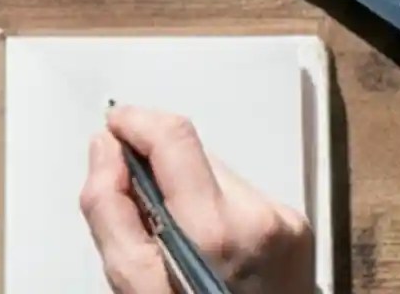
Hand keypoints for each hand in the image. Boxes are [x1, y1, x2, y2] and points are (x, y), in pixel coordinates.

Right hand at [80, 106, 313, 293]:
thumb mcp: (133, 285)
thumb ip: (109, 209)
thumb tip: (104, 150)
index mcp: (215, 231)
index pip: (173, 136)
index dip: (135, 123)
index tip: (113, 129)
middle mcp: (259, 216)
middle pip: (190, 154)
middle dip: (155, 168)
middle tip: (135, 209)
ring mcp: (284, 221)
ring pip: (213, 176)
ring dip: (186, 193)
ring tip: (177, 244)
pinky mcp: (296, 228)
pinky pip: (239, 198)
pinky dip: (214, 212)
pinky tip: (210, 251)